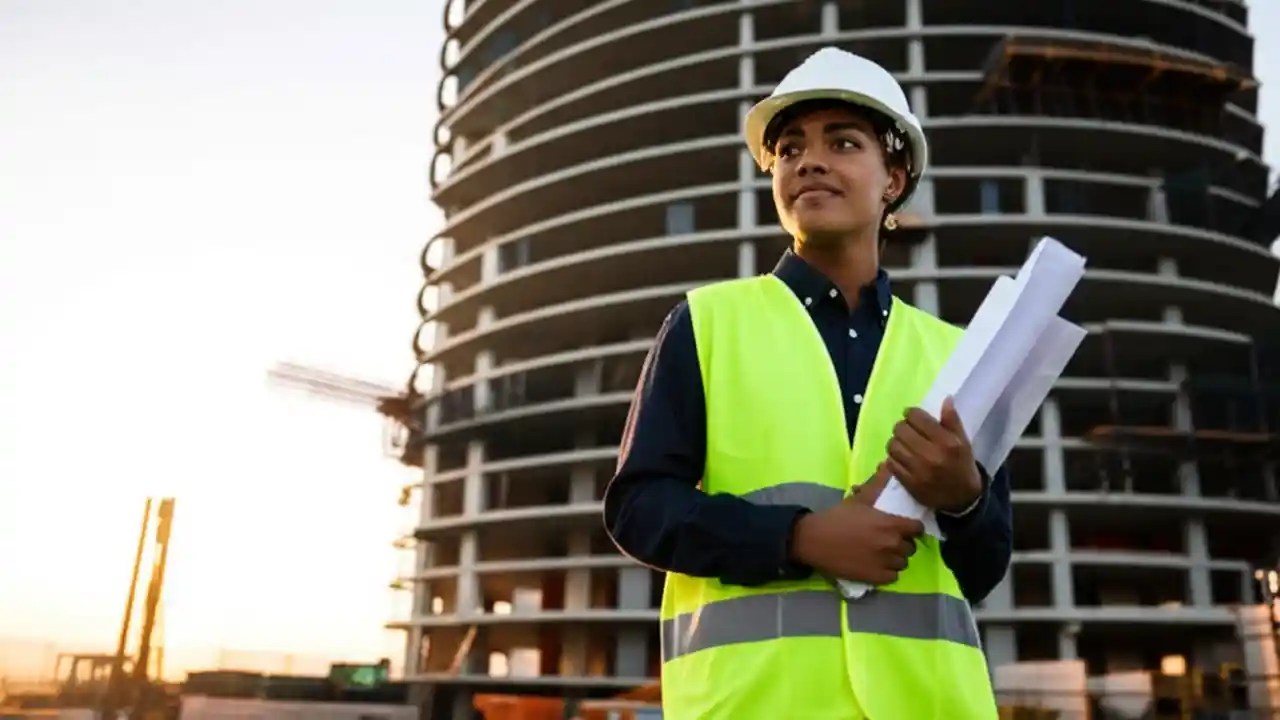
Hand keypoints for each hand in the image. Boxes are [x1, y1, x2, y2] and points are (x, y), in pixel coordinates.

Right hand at [789, 465, 924, 584]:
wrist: (814, 540)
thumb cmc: (838, 517)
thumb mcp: (860, 499)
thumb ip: (878, 483)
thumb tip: (888, 464)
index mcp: (891, 524)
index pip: (917, 529)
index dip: (911, 528)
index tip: (903, 528)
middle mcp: (892, 544)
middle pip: (911, 548)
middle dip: (902, 543)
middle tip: (888, 540)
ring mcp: (885, 563)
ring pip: (902, 563)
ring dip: (895, 559)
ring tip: (882, 554)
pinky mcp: (876, 578)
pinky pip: (893, 577)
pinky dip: (887, 572)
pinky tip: (876, 565)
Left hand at [885, 396, 982, 513]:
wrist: (962, 499)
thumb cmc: (962, 465)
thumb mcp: (963, 442)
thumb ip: (952, 420)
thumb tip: (945, 399)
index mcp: (946, 442)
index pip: (916, 417)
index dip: (911, 413)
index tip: (912, 416)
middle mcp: (931, 455)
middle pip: (901, 429)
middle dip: (903, 426)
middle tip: (907, 429)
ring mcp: (918, 471)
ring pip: (892, 445)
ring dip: (896, 441)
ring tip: (903, 443)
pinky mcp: (908, 483)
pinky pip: (891, 463)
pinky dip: (894, 457)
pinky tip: (902, 457)